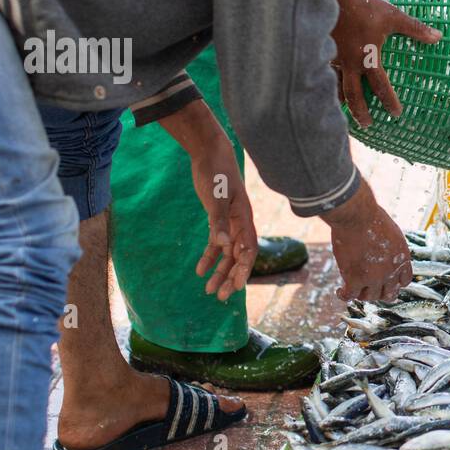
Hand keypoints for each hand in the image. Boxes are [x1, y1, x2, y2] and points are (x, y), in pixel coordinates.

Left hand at [158, 99, 258, 301]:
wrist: (210, 152)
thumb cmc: (216, 172)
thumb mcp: (216, 196)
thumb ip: (218, 222)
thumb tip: (223, 246)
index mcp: (245, 218)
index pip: (249, 250)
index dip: (244, 269)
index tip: (237, 287)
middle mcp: (240, 223)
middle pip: (239, 256)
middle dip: (231, 277)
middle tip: (222, 296)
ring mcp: (230, 222)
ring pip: (228, 253)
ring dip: (220, 271)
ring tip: (209, 291)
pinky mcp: (218, 219)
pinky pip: (216, 244)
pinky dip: (209, 257)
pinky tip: (199, 270)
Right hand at [321, 178, 411, 301]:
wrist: (357, 216)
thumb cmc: (371, 217)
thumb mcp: (391, 232)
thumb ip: (390, 247)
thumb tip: (383, 250)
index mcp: (402, 258)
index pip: (404, 281)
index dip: (394, 283)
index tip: (385, 281)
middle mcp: (391, 271)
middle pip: (389, 294)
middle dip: (379, 292)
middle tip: (368, 288)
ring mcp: (374, 278)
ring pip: (369, 297)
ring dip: (361, 294)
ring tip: (353, 288)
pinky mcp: (355, 279)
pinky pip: (350, 296)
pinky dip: (344, 295)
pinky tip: (340, 290)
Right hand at [332, 0, 441, 127]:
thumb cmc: (364, 6)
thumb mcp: (393, 16)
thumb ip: (415, 29)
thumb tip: (438, 37)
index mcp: (368, 59)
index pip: (381, 87)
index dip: (389, 102)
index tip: (396, 113)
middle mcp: (350, 64)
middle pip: (354, 95)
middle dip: (361, 112)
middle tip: (368, 124)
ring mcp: (333, 59)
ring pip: (336, 86)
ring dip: (342, 100)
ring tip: (345, 109)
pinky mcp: (321, 51)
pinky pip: (324, 72)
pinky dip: (327, 82)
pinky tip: (327, 85)